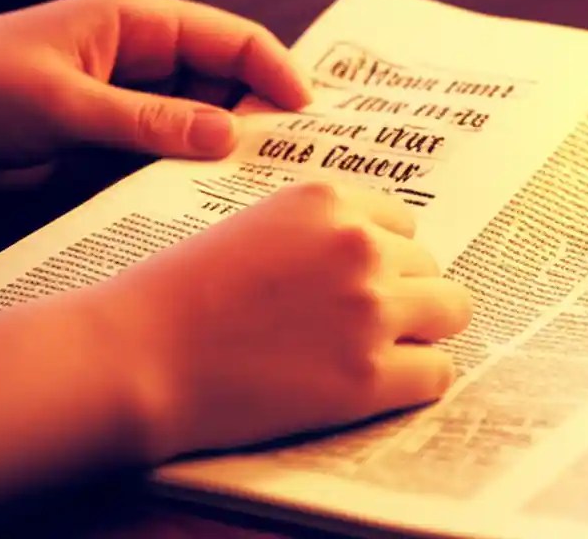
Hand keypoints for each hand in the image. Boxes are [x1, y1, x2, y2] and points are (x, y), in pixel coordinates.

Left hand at [0, 0, 309, 167]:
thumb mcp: (65, 105)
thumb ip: (150, 122)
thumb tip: (231, 137)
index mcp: (137, 22)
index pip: (233, 39)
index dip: (278, 73)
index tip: (309, 120)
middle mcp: (142, 52)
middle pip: (227, 79)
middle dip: (262, 115)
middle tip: (295, 164)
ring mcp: (129, 92)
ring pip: (203, 116)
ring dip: (229, 146)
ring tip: (262, 187)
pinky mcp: (112, 130)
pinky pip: (169, 144)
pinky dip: (192, 165)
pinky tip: (212, 196)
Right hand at [81, 181, 471, 460]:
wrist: (137, 356)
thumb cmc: (179, 293)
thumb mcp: (254, 223)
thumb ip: (318, 227)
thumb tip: (379, 247)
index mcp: (328, 201)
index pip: (403, 223)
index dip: (383, 257)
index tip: (355, 282)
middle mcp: (359, 246)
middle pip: (430, 266)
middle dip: (402, 293)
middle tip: (358, 324)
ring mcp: (369, 311)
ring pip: (451, 311)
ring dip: (421, 331)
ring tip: (379, 351)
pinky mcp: (367, 377)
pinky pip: (438, 373)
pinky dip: (416, 380)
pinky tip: (380, 385)